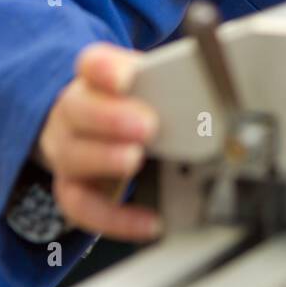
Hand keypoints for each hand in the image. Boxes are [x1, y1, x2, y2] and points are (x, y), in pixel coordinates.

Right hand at [37, 42, 160, 240]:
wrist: (87, 126)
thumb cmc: (126, 102)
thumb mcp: (146, 83)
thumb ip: (171, 83)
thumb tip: (216, 88)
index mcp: (94, 79)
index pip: (91, 65)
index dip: (105, 70)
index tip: (126, 77)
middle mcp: (74, 112)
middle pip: (78, 110)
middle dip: (111, 118)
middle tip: (146, 125)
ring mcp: (69, 151)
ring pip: (74, 156)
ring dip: (105, 159)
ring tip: (133, 160)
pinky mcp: (73, 188)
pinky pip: (84, 207)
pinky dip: (116, 219)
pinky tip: (149, 222)